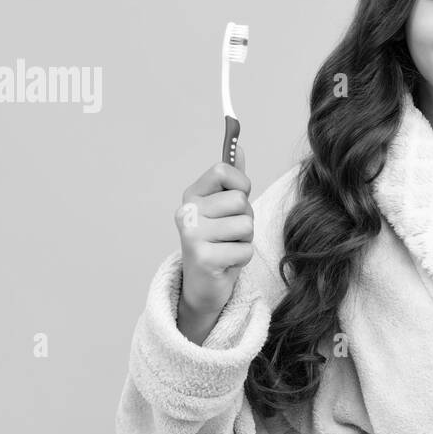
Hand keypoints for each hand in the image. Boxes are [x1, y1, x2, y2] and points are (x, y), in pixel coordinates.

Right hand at [177, 143, 253, 317]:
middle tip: (229, 233)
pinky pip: (245, 249)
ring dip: (245, 240)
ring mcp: (192, 235)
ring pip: (246, 225)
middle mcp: (187, 212)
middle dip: (245, 218)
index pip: (223, 170)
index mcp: (192, 196)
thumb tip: (239, 147)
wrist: (204, 286)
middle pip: (240, 200)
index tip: (236, 199)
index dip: (241, 185)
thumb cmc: (218, 243)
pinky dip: (242, 259)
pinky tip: (226, 263)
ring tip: (228, 247)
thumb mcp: (225, 208)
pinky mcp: (203, 258)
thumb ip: (232, 180)